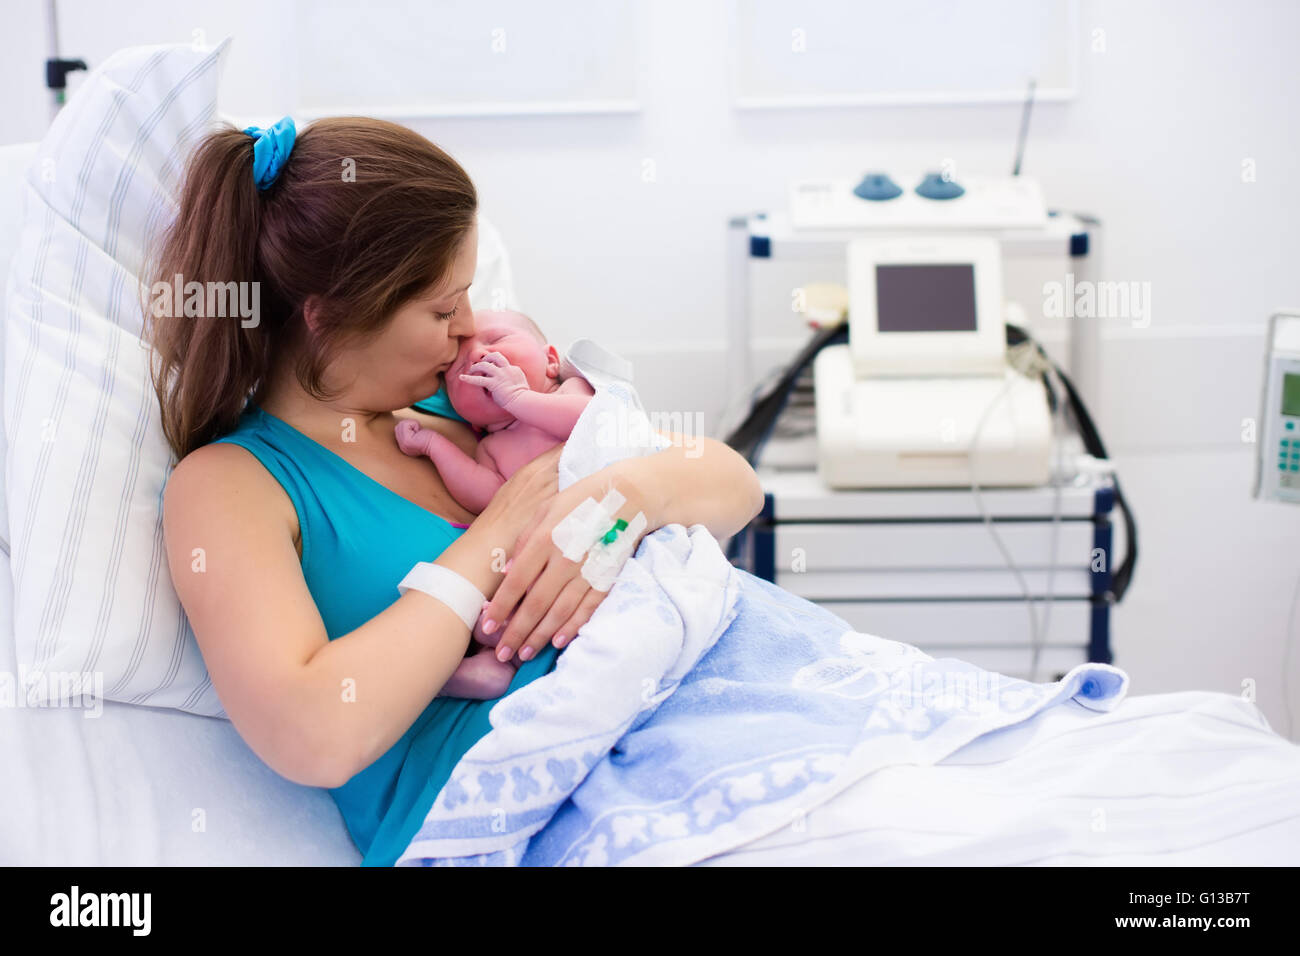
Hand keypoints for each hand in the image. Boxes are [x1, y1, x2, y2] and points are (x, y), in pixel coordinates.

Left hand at [459, 351, 528, 409]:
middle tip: (481, 363)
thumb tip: (510, 383)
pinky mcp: (494, 384)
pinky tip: (462, 378)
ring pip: (485, 365)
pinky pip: (478, 379)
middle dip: (486, 358)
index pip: (502, 362)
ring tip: (471, 370)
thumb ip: (515, 380)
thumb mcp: (521, 384)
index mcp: (514, 369)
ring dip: (476, 367)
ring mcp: (500, 376)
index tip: (491, 368)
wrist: (523, 402)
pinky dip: (469, 378)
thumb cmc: (523, 398)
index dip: (495, 364)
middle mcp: (507, 370)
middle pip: (495, 356)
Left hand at [482, 462, 653, 664]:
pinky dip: (572, 628)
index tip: (487, 628)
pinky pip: (586, 609)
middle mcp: (564, 559)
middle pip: (536, 604)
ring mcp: (587, 572)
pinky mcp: (606, 579)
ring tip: (524, 654)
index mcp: (544, 540)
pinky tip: (557, 643)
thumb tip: (507, 574)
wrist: (627, 497)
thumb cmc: (579, 501)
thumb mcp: (545, 510)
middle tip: (502, 654)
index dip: (500, 608)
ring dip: (540, 636)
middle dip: (516, 632)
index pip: (516, 582)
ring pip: (559, 612)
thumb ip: (524, 541)